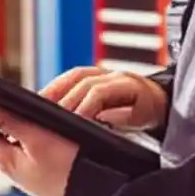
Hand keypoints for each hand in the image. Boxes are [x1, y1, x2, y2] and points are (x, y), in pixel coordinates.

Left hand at [0, 94, 78, 195]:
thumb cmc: (69, 172)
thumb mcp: (37, 139)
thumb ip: (8, 121)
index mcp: (6, 159)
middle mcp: (11, 166)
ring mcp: (25, 171)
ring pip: (1, 143)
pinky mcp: (38, 172)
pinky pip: (16, 148)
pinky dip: (9, 133)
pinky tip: (16, 128)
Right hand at [41, 66, 168, 130]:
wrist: (156, 98)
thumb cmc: (149, 110)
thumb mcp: (143, 118)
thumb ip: (125, 118)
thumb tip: (102, 118)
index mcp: (125, 82)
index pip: (98, 91)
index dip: (84, 107)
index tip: (72, 123)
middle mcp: (110, 73)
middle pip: (81, 82)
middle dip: (64, 101)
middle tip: (49, 120)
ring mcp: (100, 72)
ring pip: (72, 77)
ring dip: (54, 90)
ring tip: (38, 106)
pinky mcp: (91, 75)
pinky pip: (70, 77)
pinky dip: (56, 87)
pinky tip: (43, 98)